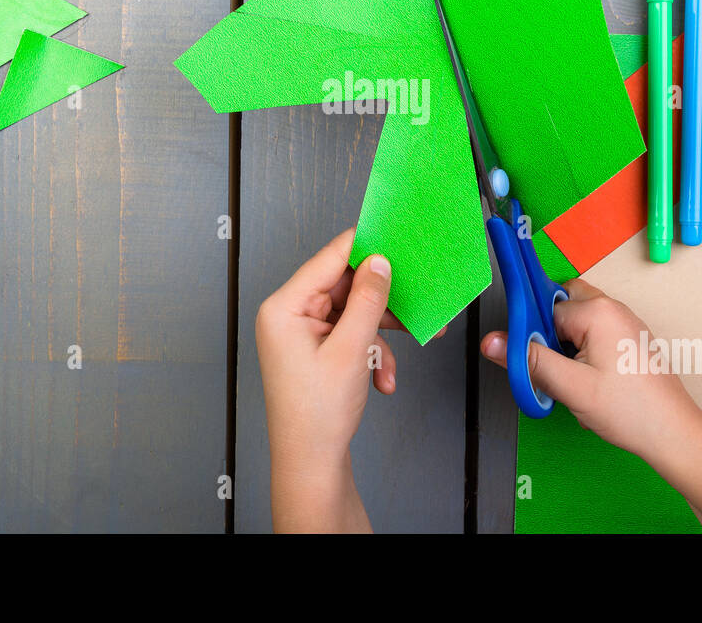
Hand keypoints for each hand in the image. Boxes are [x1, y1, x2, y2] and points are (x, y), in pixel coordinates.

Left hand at [256, 228, 401, 531]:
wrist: (311, 465)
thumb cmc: (317, 414)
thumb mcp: (352, 349)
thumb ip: (367, 300)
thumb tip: (379, 262)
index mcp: (284, 307)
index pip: (328, 259)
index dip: (364, 247)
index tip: (395, 236)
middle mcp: (289, 315)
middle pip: (345, 286)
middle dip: (382, 300)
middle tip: (417, 297)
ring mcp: (302, 334)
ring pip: (354, 312)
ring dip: (382, 332)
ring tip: (414, 339)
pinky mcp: (316, 350)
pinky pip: (352, 335)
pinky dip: (373, 353)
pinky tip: (385, 378)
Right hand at [481, 280, 701, 532]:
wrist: (674, 434)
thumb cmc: (630, 410)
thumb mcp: (569, 386)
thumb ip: (528, 360)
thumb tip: (491, 342)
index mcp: (597, 311)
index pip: (545, 309)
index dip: (532, 335)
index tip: (530, 358)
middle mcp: (613, 308)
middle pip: (563, 304)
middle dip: (550, 332)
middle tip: (552, 365)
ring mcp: (625, 323)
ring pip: (578, 321)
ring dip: (566, 344)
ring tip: (571, 378)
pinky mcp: (631, 340)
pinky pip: (595, 333)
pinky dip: (583, 352)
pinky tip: (588, 383)